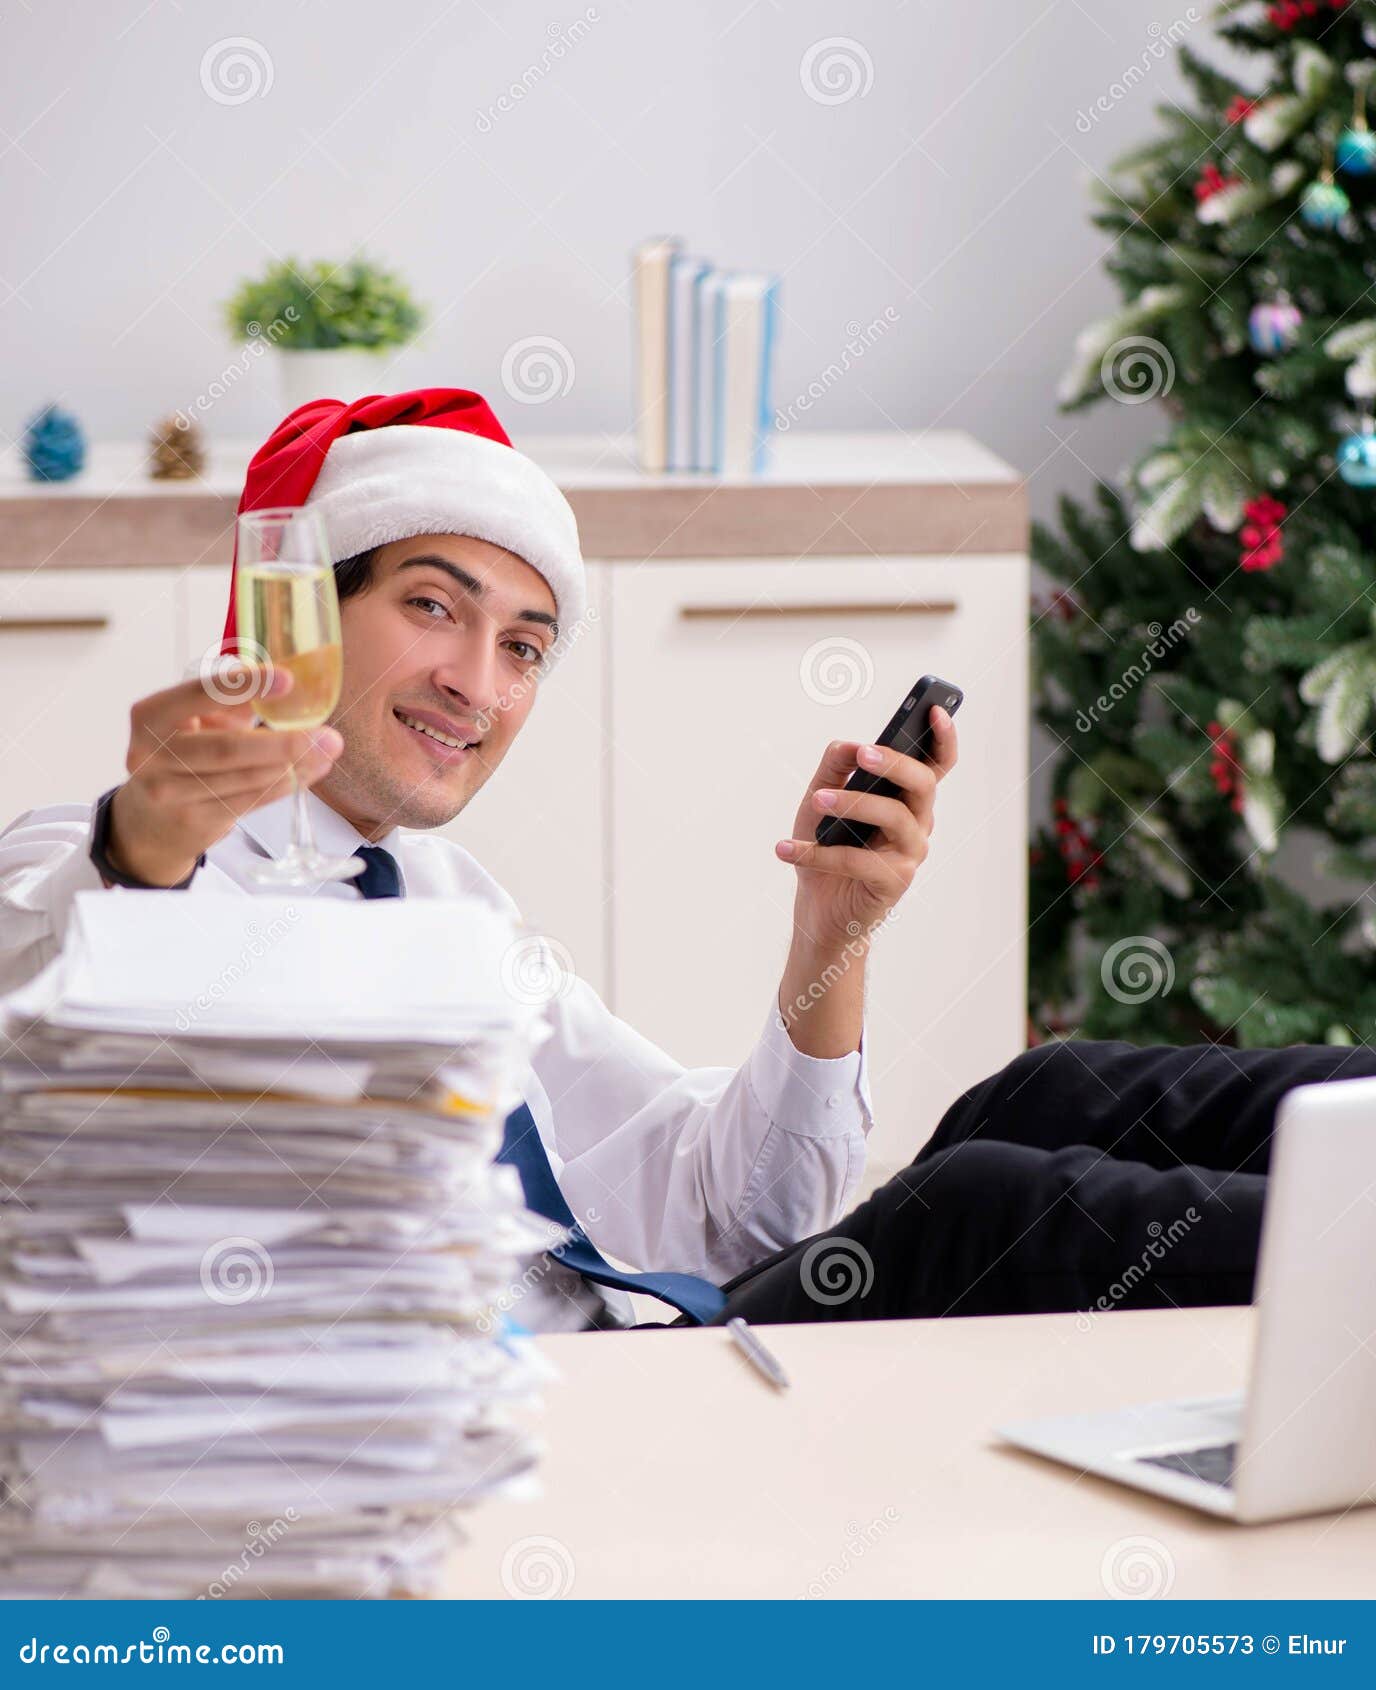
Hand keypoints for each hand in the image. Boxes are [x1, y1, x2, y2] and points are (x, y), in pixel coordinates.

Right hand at [106, 661, 342, 885]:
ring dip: (295, 766)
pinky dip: (285, 785)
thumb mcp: (196, 719)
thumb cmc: (183, 752)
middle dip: (283, 743)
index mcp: (150, 716)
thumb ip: (232, 701)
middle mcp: (151, 755)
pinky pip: (250, 802)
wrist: (150, 819)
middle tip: (327, 735)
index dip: (246, 686)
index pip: (200, 694)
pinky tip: (311, 772)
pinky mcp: (194, 821)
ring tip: (328, 750)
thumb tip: (290, 686)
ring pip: (244, 779)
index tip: (289, 679)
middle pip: (226, 749)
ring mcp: (170, 793)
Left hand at [775, 707, 958, 951]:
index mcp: (907, 798)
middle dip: (894, 763)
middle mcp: (918, 822)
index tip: (933, 710)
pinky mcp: (895, 882)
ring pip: (894, 817)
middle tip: (863, 755)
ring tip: (816, 801)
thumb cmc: (826, 846)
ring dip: (852, 804)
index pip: (937, 764)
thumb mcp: (820, 799)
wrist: (820, 908)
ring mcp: (911, 853)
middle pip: (923, 783)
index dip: (943, 737)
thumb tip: (852, 745)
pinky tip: (786, 848)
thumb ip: (834, 768)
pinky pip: (859, 860)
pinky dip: (818, 853)